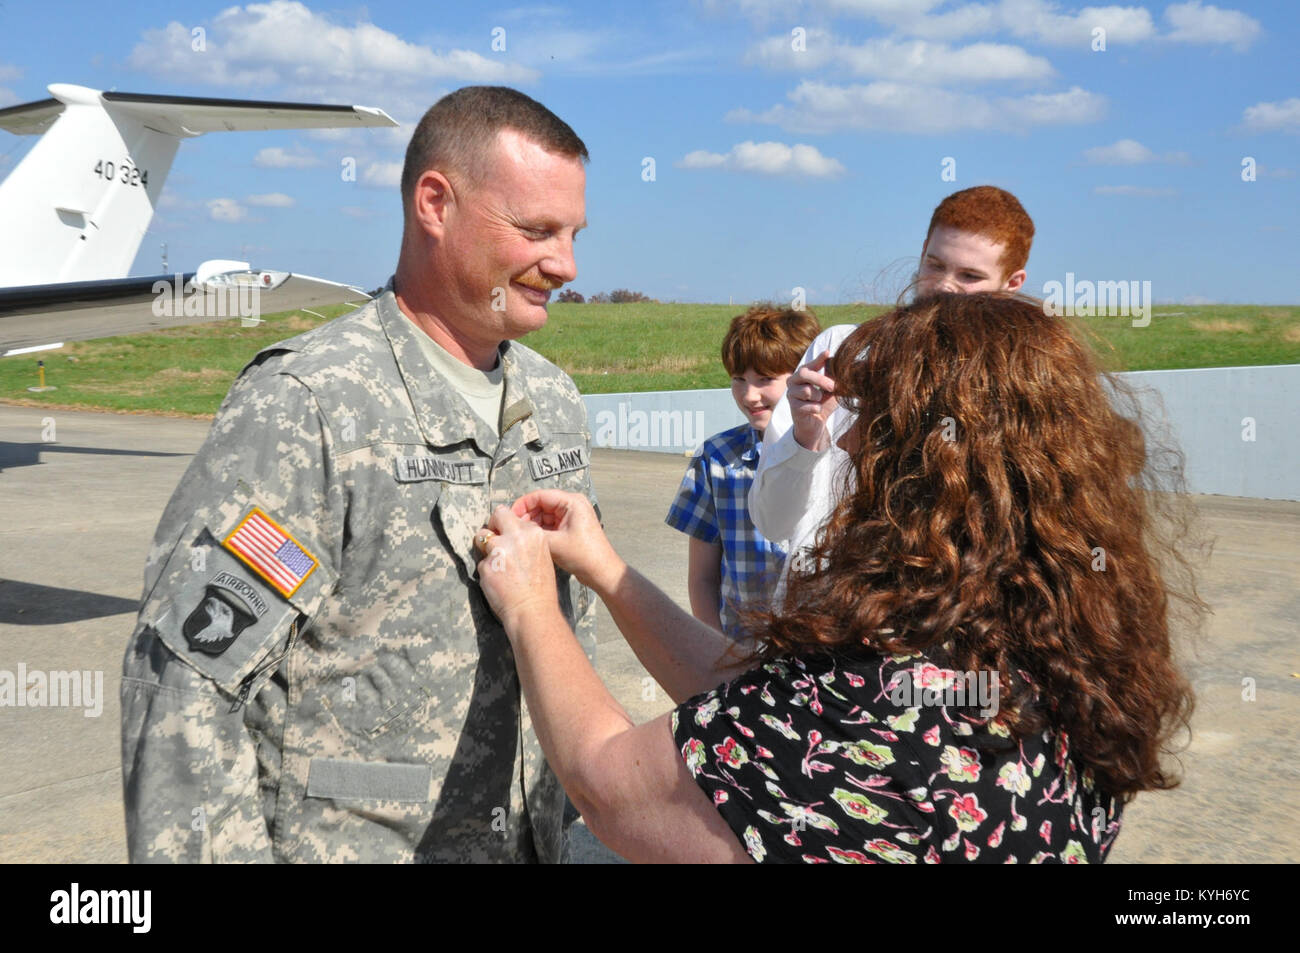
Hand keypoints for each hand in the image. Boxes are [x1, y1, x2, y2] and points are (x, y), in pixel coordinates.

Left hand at [475, 506, 561, 633]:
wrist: (532, 610)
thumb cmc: (540, 588)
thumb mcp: (541, 555)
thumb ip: (526, 541)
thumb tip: (508, 536)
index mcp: (533, 533)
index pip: (512, 515)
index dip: (507, 526)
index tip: (506, 536)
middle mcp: (516, 537)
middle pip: (497, 515)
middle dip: (493, 525)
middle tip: (493, 539)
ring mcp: (499, 550)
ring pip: (481, 536)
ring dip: (484, 547)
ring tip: (496, 563)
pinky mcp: (486, 565)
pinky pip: (481, 562)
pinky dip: (486, 570)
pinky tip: (497, 581)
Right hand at [508, 489, 623, 593]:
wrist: (601, 571)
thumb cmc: (584, 556)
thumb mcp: (554, 543)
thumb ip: (532, 533)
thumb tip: (514, 528)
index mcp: (572, 502)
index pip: (540, 495)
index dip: (522, 505)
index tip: (509, 516)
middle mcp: (572, 504)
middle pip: (541, 504)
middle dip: (526, 515)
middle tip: (512, 528)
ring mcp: (571, 515)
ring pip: (544, 514)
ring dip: (532, 524)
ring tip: (519, 535)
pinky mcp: (570, 526)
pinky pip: (549, 523)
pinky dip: (539, 529)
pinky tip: (530, 539)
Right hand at [786, 352, 837, 451]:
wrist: (817, 424)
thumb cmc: (823, 402)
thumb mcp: (829, 387)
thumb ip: (831, 375)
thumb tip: (836, 361)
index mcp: (802, 374)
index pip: (810, 364)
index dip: (818, 359)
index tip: (827, 353)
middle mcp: (793, 381)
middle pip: (804, 374)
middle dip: (820, 379)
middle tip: (833, 386)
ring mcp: (791, 394)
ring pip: (807, 391)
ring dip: (818, 397)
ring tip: (820, 401)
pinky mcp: (793, 408)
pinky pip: (808, 405)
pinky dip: (816, 408)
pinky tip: (817, 410)